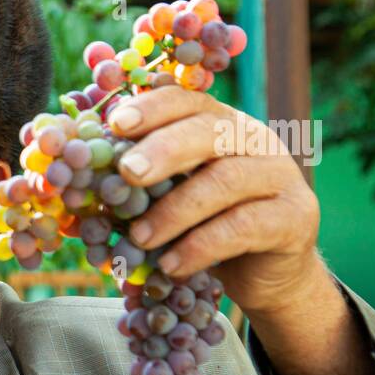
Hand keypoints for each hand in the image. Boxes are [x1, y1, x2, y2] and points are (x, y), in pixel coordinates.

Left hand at [107, 87, 324, 320]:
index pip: (187, 101)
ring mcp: (280, 176)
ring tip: (140, 238)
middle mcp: (254, 140)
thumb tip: (79, 181)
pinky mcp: (296, 217)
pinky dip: (202, 246)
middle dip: (164, 149)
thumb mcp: (169, 198)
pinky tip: (171, 264)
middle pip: (209, 131)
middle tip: (127, 173)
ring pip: (227, 180)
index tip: (117, 123)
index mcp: (220, 124)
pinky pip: (246, 226)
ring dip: (176, 210)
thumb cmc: (204, 227)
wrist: (265, 273)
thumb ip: (140, 183)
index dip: (153, 107)